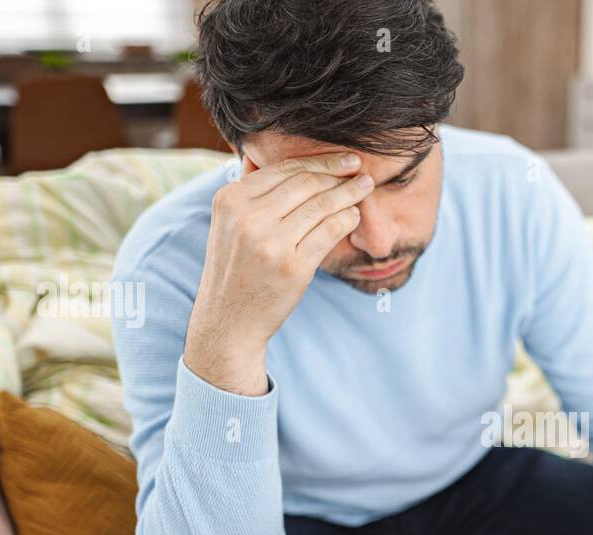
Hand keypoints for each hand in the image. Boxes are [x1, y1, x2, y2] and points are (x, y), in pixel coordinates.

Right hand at [184, 152, 374, 394]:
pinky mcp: (293, 267)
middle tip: (360, 170)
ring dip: (348, 193)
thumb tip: (265, 154)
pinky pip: (329, 232)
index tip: (343, 158)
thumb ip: (249, 193)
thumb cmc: (235, 271)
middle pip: (305, 183)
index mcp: (230, 200)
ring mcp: (271, 243)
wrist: (228, 322)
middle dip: (338, 173)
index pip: (283, 170)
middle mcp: (248, 218)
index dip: (319, 161)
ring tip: (364, 188)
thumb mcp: (227, 225)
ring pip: (320, 205)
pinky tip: (355, 215)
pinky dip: (346, 219)